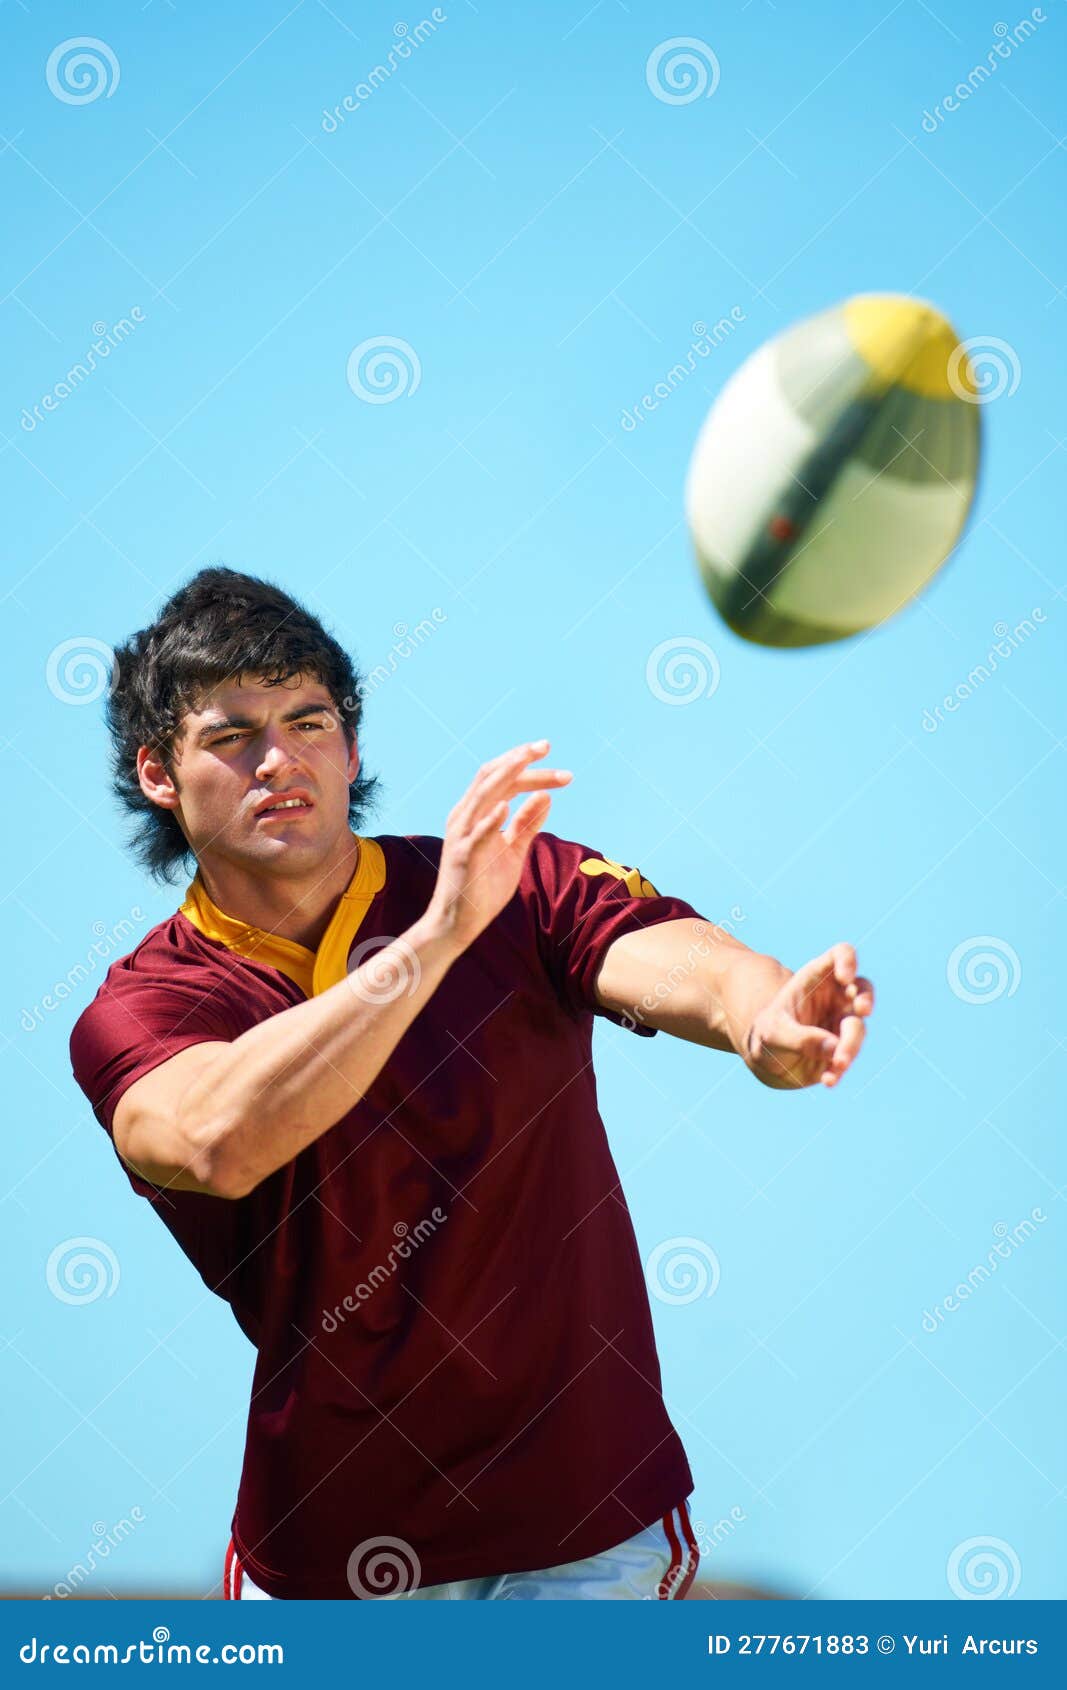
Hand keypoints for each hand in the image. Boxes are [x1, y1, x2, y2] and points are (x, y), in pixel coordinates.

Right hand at [425, 740, 571, 952]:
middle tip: (547, 747)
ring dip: (507, 776)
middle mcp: (465, 817)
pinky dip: (490, 819)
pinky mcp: (462, 857)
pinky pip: (475, 835)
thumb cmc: (483, 886)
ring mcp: (461, 836)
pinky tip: (506, 806)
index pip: (500, 778)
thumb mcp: (512, 851)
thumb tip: (546, 797)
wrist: (457, 922)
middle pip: (492, 777)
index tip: (550, 754)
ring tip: (528, 760)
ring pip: (481, 796)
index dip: (524, 764)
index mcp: (475, 813)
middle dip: (518, 759)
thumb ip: (527, 824)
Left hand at [743, 942, 873, 1090]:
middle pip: (861, 992)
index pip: (841, 955)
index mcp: (817, 979)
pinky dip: (841, 1068)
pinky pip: (850, 1056)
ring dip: (851, 1045)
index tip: (845, 977)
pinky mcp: (844, 1047)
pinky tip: (828, 1080)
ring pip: (859, 1027)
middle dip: (864, 1002)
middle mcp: (836, 998)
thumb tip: (834, 1050)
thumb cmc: (766, 1034)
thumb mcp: (773, 1033)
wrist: (767, 1059)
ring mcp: (843, 1022)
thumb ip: (800, 1039)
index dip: (848, 961)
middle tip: (862, 1012)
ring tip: (838, 1063)